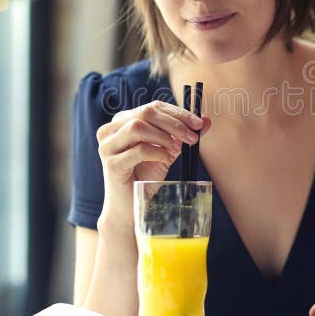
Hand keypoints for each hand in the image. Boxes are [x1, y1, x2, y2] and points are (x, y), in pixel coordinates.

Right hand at [96, 100, 210, 207]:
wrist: (129, 207)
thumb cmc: (145, 177)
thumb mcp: (167, 151)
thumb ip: (183, 135)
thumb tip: (206, 120)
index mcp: (122, 122)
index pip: (152, 107)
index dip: (178, 112)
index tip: (198, 123)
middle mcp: (110, 130)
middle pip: (146, 113)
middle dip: (174, 123)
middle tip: (192, 137)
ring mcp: (108, 146)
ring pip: (138, 127)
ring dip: (164, 136)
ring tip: (177, 149)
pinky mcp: (112, 164)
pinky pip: (139, 150)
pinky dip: (158, 152)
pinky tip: (166, 158)